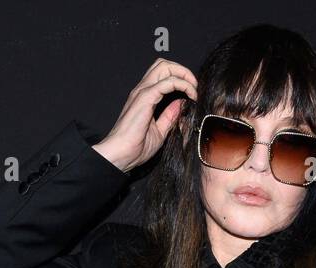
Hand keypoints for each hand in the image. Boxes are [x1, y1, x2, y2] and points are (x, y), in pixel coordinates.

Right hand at [92, 58, 197, 173]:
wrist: (121, 154)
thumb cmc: (135, 146)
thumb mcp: (159, 130)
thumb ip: (169, 116)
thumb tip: (180, 104)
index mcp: (145, 96)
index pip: (162, 74)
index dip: (180, 78)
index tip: (192, 93)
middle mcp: (142, 90)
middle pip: (163, 64)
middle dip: (183, 71)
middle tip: (194, 87)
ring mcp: (142, 92)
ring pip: (165, 67)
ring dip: (183, 75)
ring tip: (193, 90)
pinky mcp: (145, 98)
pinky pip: (168, 82)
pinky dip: (182, 85)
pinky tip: (190, 96)